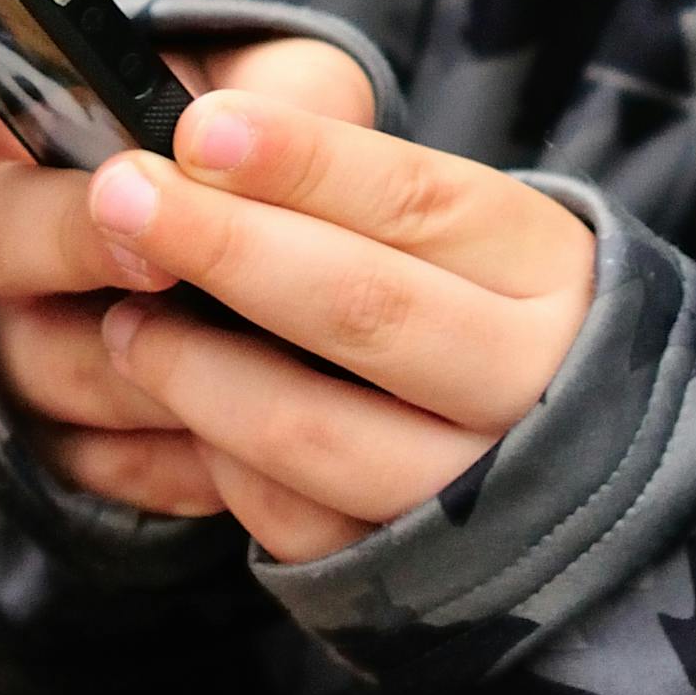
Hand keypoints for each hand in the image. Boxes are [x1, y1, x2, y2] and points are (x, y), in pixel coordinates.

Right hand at [0, 0, 376, 518]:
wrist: (301, 303)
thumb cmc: (270, 169)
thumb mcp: (293, 100)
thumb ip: (289, 95)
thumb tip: (254, 141)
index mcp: (27, 122)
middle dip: (77, 237)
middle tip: (160, 253)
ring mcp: (14, 341)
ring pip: (49, 362)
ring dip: (153, 363)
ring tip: (261, 357)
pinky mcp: (58, 446)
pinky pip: (102, 464)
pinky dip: (185, 457)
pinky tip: (257, 435)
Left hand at [86, 89, 595, 561]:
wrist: (576, 463)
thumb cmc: (477, 307)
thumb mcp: (458, 233)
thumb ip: (350, 186)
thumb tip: (207, 140)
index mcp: (547, 267)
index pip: (418, 200)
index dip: (303, 161)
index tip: (198, 128)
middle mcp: (529, 379)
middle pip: (362, 307)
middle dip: (224, 246)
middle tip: (119, 198)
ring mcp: (474, 485)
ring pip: (312, 428)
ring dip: (195, 369)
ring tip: (122, 322)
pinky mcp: (411, 566)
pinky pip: (293, 518)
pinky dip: (221, 460)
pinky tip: (178, 407)